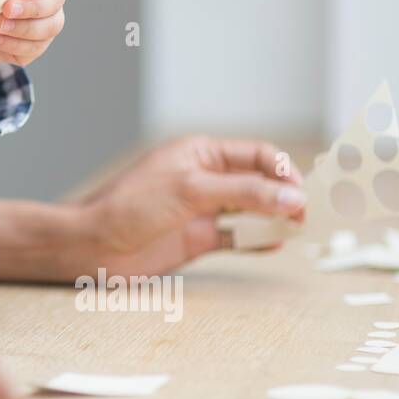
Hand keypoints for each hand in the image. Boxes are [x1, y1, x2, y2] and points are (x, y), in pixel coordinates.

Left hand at [75, 136, 306, 274]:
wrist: (91, 245)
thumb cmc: (130, 207)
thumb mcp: (190, 191)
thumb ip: (244, 193)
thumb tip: (293, 196)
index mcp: (200, 153)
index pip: (257, 154)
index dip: (284, 170)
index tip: (303, 192)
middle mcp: (204, 178)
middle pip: (259, 182)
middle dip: (285, 195)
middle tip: (307, 215)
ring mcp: (201, 209)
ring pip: (252, 210)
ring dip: (275, 217)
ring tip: (297, 229)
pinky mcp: (197, 238)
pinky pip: (237, 236)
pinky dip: (258, 239)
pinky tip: (274, 243)